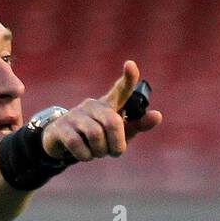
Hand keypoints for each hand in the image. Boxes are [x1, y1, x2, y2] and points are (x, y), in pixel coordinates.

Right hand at [42, 60, 163, 161]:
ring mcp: (75, 115)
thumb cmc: (98, 135)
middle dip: (116, 143)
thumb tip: (158, 115)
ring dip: (100, 151)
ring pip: (95, 135)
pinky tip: (85, 155)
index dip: (128, 78)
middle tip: (113, 152)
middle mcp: (93, 105)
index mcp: (109, 104)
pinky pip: (77, 144)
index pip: (121, 90)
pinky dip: (85, 155)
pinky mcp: (61, 128)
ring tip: (97, 153)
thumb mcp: (119, 132)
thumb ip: (138, 124)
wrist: (62, 142)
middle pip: (113, 122)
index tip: (130, 64)